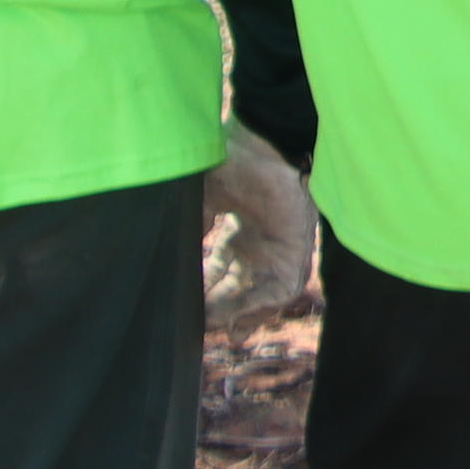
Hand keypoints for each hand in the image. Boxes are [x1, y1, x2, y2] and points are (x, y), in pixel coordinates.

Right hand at [201, 121, 317, 322]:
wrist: (261, 144)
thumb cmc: (231, 165)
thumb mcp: (201, 202)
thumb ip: (191, 231)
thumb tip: (172, 259)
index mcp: (238, 236)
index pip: (220, 276)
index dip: (203, 296)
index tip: (186, 312)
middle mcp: (259, 248)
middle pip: (239, 292)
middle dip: (218, 312)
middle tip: (196, 325)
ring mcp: (280, 251)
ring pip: (261, 297)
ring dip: (237, 312)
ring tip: (211, 322)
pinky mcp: (297, 252)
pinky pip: (282, 290)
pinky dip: (259, 304)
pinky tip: (237, 313)